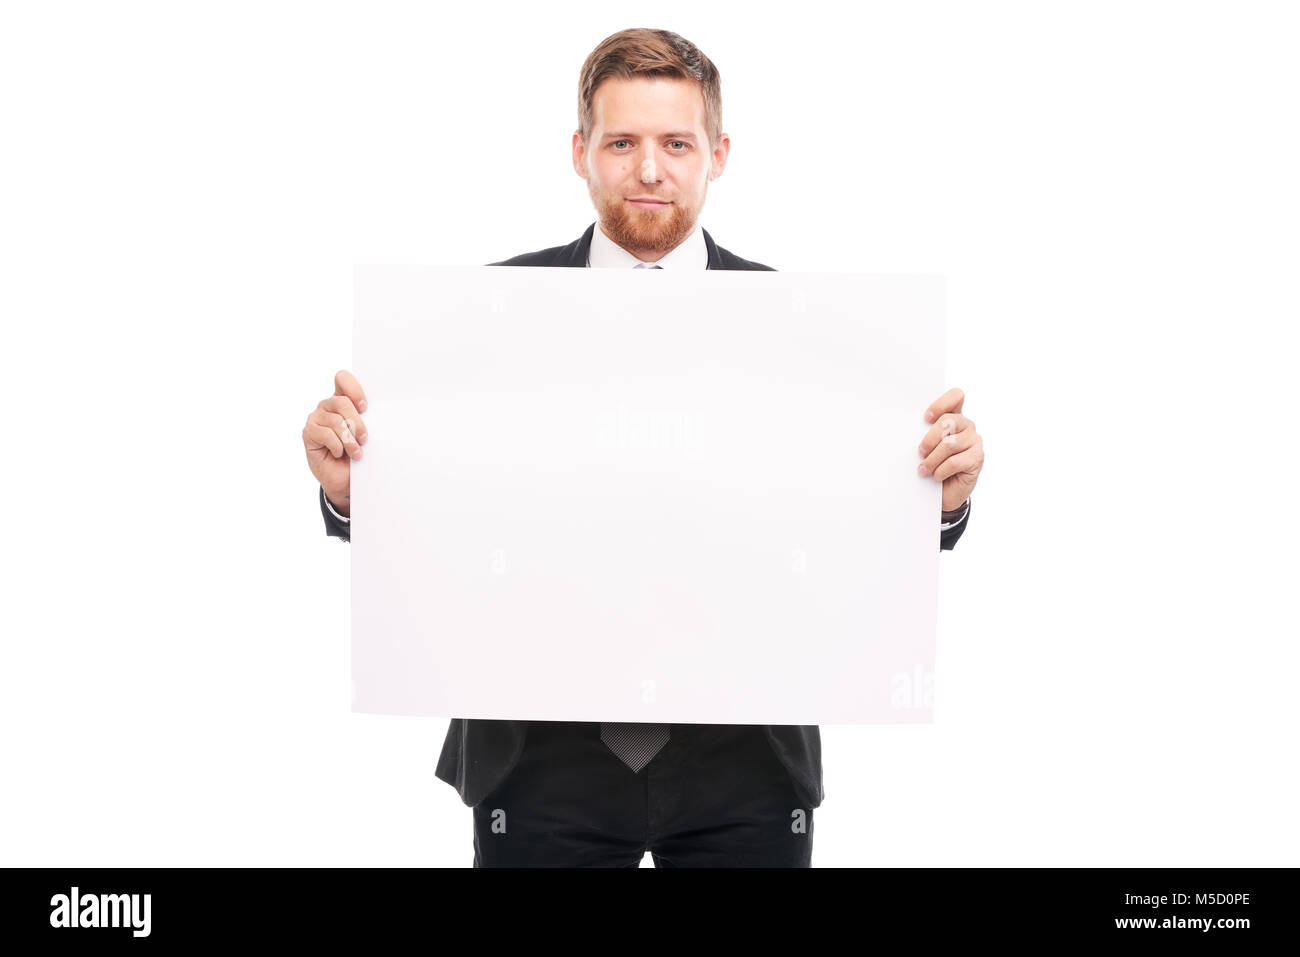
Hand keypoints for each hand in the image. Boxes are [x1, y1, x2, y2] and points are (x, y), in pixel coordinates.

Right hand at [302, 369, 368, 516]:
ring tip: (357, 453)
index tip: (365, 407)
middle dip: (357, 422)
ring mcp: (316, 418)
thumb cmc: (357, 453)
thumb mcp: (366, 435)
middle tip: (365, 439)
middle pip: (342, 401)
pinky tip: (339, 454)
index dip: (354, 388)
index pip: (342, 378)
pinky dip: (338, 447)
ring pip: (335, 421)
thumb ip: (368, 420)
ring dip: (350, 440)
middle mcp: (327, 406)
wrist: (345, 479)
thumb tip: (381, 414)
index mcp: (343, 400)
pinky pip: (326, 434)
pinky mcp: (309, 433)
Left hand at [917, 387, 982, 512]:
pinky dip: (941, 470)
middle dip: (929, 439)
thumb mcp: (926, 448)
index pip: (956, 396)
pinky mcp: (977, 458)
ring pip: (949, 444)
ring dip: (932, 459)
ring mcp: (974, 441)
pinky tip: (936, 476)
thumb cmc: (932, 466)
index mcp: (954, 417)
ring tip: (923, 470)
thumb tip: (906, 429)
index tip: (925, 418)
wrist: (943, 494)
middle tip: (919, 453)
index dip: (941, 404)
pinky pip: (955, 461)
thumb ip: (923, 434)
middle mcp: (967, 425)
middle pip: (948, 421)